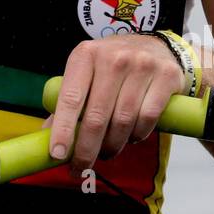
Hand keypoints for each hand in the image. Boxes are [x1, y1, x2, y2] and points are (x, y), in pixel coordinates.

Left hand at [46, 34, 184, 177]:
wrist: (156, 47)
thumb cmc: (113, 65)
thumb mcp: (86, 73)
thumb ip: (68, 102)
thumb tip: (48, 137)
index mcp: (85, 55)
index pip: (70, 98)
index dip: (63, 129)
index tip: (57, 154)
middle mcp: (112, 58)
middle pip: (96, 116)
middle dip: (87, 150)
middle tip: (81, 167)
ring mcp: (141, 65)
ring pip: (123, 121)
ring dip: (112, 146)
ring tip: (107, 151)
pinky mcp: (165, 77)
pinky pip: (147, 118)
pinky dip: (137, 135)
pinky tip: (131, 136)